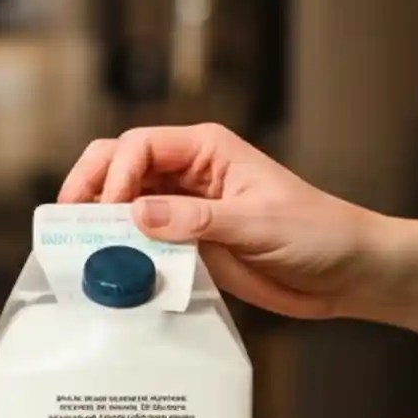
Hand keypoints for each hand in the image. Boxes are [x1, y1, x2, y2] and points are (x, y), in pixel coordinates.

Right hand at [58, 123, 389, 318]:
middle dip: (92, 189)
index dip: (116, 174)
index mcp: (207, 149)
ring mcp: (187, 210)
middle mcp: (190, 173)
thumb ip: (196, 220)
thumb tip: (137, 214)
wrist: (347, 272)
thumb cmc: (318, 233)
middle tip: (70, 223)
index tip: (110, 212)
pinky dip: (124, 254)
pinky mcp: (190, 244)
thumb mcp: (258, 224)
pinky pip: (145, 243)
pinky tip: (111, 271)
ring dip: (103, 224)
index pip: (140, 145)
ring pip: (126, 206)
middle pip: (121, 167)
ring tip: (82, 250)